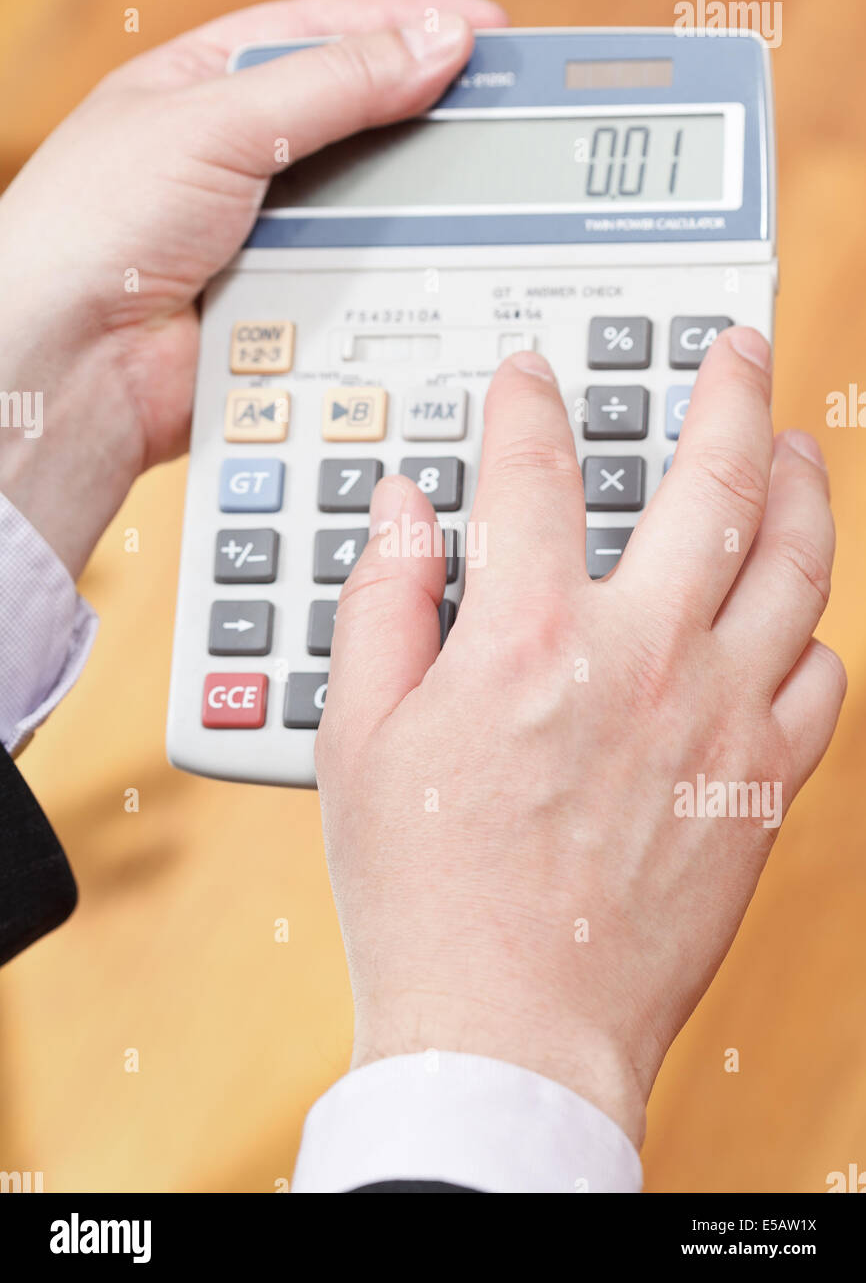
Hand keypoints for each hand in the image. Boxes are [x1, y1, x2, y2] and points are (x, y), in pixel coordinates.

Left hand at [0, 0, 505, 574]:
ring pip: (361, 207)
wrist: (71, 365)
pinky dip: (392, 274)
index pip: (323, 35)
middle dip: (425, 114)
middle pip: (353, 120)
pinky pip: (353, 281)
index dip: (405, 26)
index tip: (484, 32)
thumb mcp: (216, 122)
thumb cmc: (96, 228)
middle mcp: (234, 158)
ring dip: (415, 202)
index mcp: (204, 85)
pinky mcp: (278, 306)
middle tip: (503, 111)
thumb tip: (434, 44)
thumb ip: (331, 84)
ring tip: (486, 189)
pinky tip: (435, 266)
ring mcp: (258, 235)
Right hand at [316, 328, 844, 1147]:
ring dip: (803, 490)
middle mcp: (644, 658)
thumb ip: (383, 604)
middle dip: (731, 393)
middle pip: (716, 483)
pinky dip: (814, 630)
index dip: (531, 403)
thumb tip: (402, 517)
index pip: (538, 471)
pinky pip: (823, 678)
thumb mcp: (360, 736)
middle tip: (739, 350)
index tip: (531, 377)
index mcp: (533, 636)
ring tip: (795, 451)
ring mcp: (720, 718)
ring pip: (799, 567)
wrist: (513, 1027)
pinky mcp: (762, 784)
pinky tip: (796, 615)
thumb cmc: (430, 893)